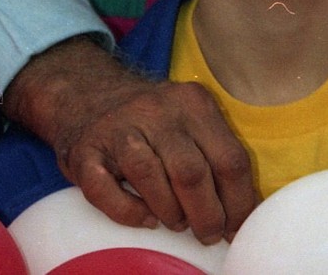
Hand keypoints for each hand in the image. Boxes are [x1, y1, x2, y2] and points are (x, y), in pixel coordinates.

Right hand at [2, 36, 257, 243]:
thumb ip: (216, 153)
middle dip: (207, 215)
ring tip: (177, 223)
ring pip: (150, 177)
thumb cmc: (153, 120)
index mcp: (192, 103)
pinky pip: (104, 190)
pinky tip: (145, 218)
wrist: (90, 93)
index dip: (239, 203)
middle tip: (208, 234)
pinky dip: (128, 212)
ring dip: (170, 213)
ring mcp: (117, 129)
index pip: (229, 159)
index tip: (237, 227)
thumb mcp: (190, 118)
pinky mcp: (85, 151)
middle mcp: (155, 110)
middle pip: (191, 172)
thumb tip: (242, 212)